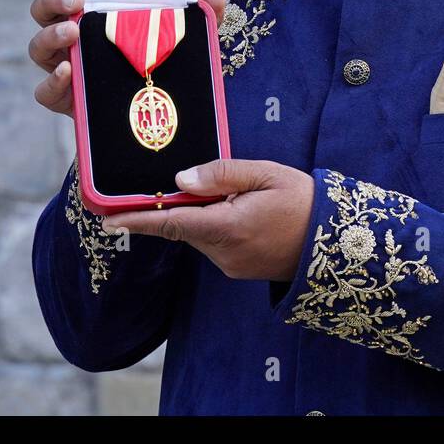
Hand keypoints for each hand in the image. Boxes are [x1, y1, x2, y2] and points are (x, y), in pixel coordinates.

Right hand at [28, 0, 227, 116]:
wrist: (156, 117)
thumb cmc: (161, 63)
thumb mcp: (184, 37)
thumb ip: (199, 16)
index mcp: (94, 11)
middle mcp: (72, 34)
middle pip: (44, 9)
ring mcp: (64, 65)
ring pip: (38, 46)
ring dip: (52, 35)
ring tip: (72, 32)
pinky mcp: (64, 97)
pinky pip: (45, 90)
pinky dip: (54, 81)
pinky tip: (69, 71)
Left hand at [101, 159, 315, 282]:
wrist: (335, 241)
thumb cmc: (303, 200)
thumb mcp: (266, 174)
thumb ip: (221, 174)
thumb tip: (180, 179)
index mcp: (228, 226)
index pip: (172, 222)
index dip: (138, 221)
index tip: (108, 221)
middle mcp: (224, 251)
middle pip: (183, 226)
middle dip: (179, 207)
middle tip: (188, 185)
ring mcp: (230, 264)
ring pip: (198, 234)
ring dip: (202, 215)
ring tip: (237, 196)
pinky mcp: (237, 269)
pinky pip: (213, 243)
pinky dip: (215, 226)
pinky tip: (242, 212)